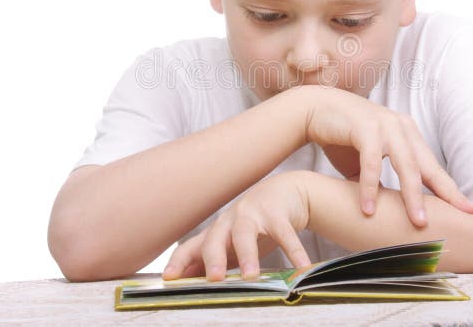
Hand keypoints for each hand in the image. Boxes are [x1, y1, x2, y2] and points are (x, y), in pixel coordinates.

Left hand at [163, 171, 312, 281]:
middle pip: (215, 238)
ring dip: (247, 255)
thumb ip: (216, 260)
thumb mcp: (234, 242)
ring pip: (245, 234)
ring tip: (251, 277)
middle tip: (214, 279)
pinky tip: (302, 267)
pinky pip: (285, 233)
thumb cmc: (255, 223)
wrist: (286, 192)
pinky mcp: (277, 213)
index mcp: (217, 231)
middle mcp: (230, 221)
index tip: (169, 279)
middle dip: (212, 258)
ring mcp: (253, 214)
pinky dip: (294, 251)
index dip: (179, 262)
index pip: (191, 247)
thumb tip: (188, 281)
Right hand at [295, 85, 472, 226]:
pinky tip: (368, 209)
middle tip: (461, 216)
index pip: (432, 167)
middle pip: (427, 167)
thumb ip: (380, 182)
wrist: (312, 109)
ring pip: (406, 165)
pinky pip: (371, 162)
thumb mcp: (365, 162)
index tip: (469, 210)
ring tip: (418, 222)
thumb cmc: (341, 136)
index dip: (449, 189)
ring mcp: (385, 125)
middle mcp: (401, 127)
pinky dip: (371, 186)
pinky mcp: (365, 127)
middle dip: (445, 193)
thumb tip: (388, 211)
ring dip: (412, 195)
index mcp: (407, 134)